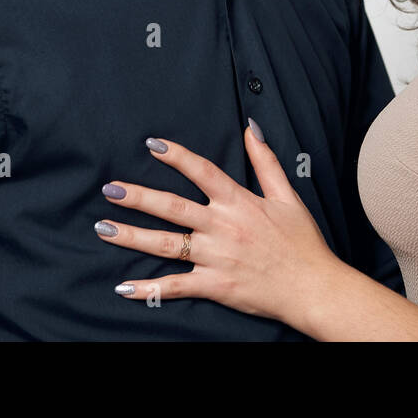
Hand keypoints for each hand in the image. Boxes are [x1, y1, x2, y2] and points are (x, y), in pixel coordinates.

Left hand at [94, 120, 342, 326]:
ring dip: (132, 235)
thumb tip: (251, 128)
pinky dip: (149, 288)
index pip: (202, 172)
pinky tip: (124, 286)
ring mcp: (215, 257)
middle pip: (172, 207)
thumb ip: (266, 161)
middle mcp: (222, 227)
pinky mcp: (214, 286)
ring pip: (165, 244)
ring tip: (103, 228)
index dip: (176, 156)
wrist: (313, 287)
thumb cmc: (302, 242)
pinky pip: (175, 287)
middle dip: (138, 197)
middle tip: (110, 189)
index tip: (151, 144)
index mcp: (239, 202)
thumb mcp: (287, 195)